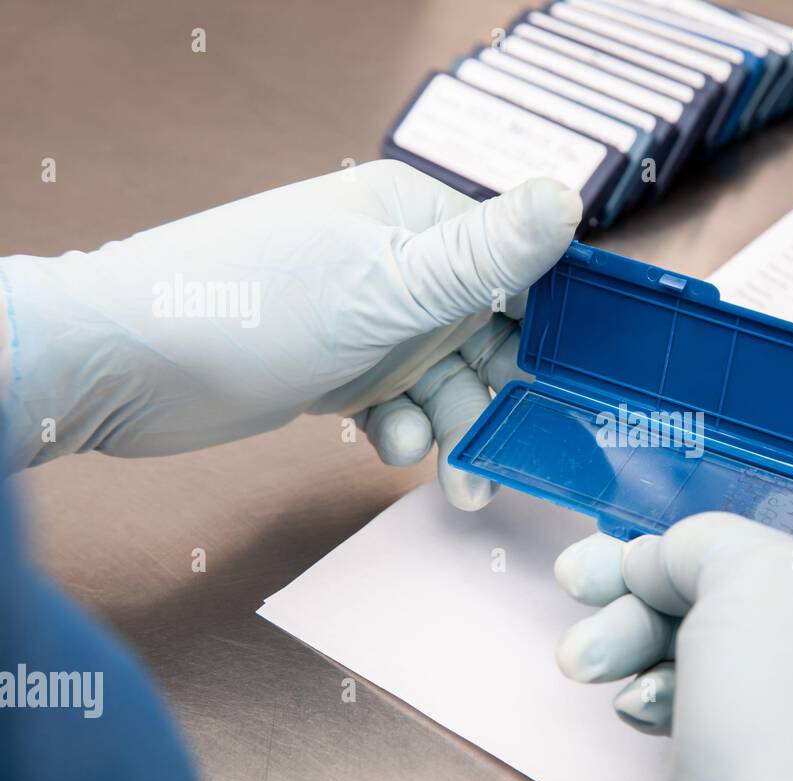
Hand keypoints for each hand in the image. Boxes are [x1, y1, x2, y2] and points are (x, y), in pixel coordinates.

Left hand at [0, 160, 579, 507]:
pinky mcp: (342, 366)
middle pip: (491, 335)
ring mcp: (369, 317)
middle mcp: (400, 263)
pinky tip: (389, 447)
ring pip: (449, 380)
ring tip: (460, 485)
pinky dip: (404, 431)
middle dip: (504, 399)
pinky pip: (402, 403)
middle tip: (519, 457)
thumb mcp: (385, 287)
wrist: (124, 368)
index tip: (584, 384)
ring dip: (457, 430)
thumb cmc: (253, 308)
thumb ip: (482, 256)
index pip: (519, 263)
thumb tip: (568, 199)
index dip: (555, 324)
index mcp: (418, 218)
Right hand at [553, 441, 792, 780]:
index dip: (784, 450)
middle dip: (654, 553)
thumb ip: (695, 534)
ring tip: (584, 646)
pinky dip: (653, 679)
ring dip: (631, 621)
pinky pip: (690, 676)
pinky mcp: (752, 729)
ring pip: (700, 615)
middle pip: (743, 547)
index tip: (712, 441)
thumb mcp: (746, 569)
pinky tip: (635, 700)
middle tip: (588, 556)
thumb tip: (656, 557)